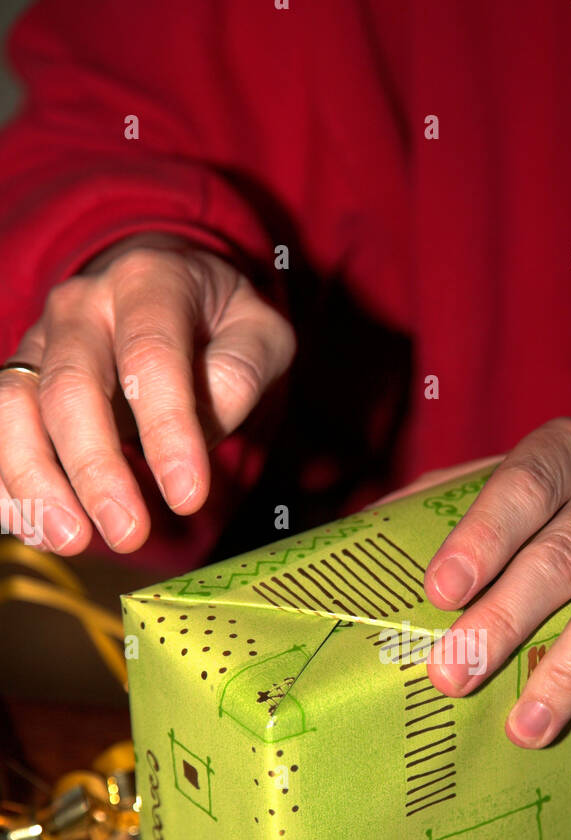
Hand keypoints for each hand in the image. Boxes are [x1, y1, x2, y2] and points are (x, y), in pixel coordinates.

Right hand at [0, 233, 294, 553]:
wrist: (163, 288)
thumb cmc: (216, 321)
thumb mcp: (260, 328)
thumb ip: (244, 369)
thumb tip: (207, 422)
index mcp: (148, 283)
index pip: (152, 356)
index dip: (168, 431)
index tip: (188, 497)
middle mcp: (82, 305)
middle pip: (71, 387)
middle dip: (96, 469)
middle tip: (127, 534)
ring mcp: (41, 340)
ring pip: (15, 405)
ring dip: (34, 479)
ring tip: (68, 540)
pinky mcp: (20, 378)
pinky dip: (7, 481)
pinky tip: (33, 527)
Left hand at [398, 418, 570, 746]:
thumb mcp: (559, 473)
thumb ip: (473, 493)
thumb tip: (373, 526)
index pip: (521, 487)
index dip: (480, 538)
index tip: (440, 590)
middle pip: (560, 558)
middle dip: (503, 623)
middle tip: (454, 677)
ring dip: (566, 673)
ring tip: (524, 727)